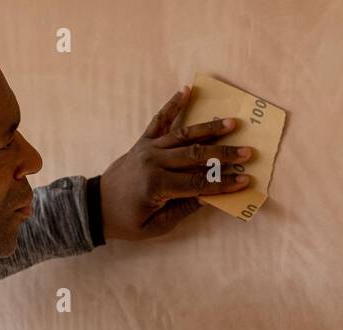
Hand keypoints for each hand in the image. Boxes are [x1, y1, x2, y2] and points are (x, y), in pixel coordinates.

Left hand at [98, 85, 256, 240]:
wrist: (95, 207)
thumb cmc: (126, 222)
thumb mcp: (155, 226)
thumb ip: (183, 210)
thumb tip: (209, 195)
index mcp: (157, 186)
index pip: (198, 183)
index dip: (223, 183)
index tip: (245, 180)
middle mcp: (154, 162)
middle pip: (196, 155)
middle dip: (223, 154)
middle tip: (247, 151)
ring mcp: (148, 148)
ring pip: (183, 134)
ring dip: (209, 128)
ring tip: (231, 122)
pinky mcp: (142, 142)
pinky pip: (159, 120)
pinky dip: (172, 105)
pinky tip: (186, 90)